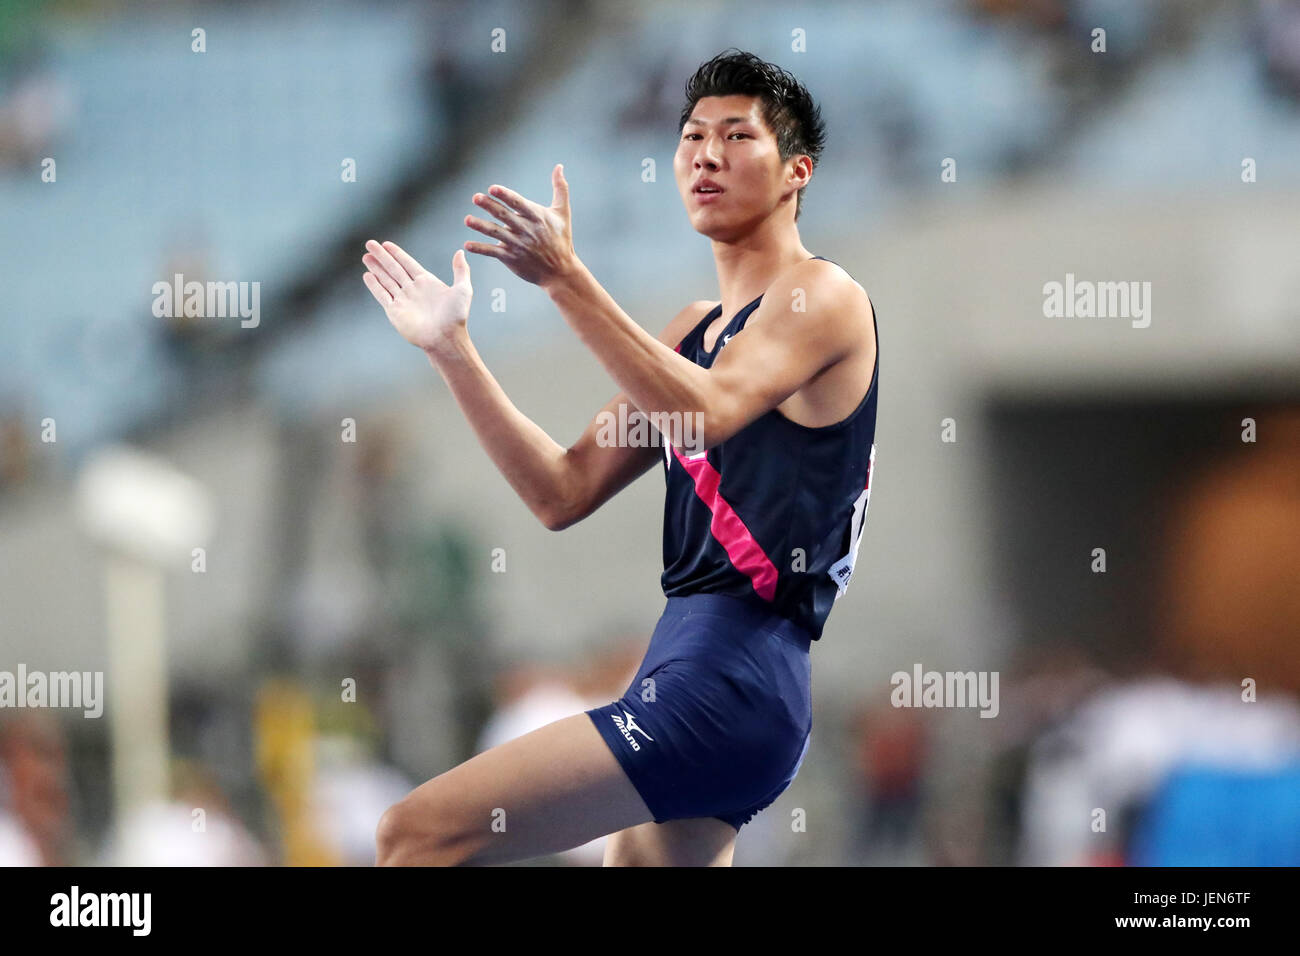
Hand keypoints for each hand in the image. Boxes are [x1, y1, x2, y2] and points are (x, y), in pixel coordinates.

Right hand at [362, 240, 471, 351]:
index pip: (408, 263)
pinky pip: (382, 295)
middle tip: (369, 243)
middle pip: (393, 268)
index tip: (386, 244)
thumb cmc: (456, 317)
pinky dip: (374, 285)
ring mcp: (403, 300)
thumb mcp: (463, 290)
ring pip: (386, 280)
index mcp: (426, 282)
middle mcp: (413, 289)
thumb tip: (460, 252)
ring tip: (365, 257)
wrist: (445, 338)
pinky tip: (367, 275)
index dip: (397, 253)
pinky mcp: (395, 311)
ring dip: (375, 268)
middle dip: (381, 256)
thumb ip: (461, 270)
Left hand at [464, 164, 577, 287]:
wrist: (560, 271)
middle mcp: (526, 230)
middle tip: (476, 197)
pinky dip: (481, 249)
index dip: (505, 195)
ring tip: (467, 220)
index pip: (518, 203)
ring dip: (481, 227)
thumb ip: (560, 188)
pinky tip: (468, 245)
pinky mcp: (512, 258)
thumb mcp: (563, 213)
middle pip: (504, 216)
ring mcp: (518, 245)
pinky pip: (493, 252)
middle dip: (489, 206)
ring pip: (496, 233)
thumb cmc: (561, 239)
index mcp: (537, 217)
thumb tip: (559, 166)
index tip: (492, 188)